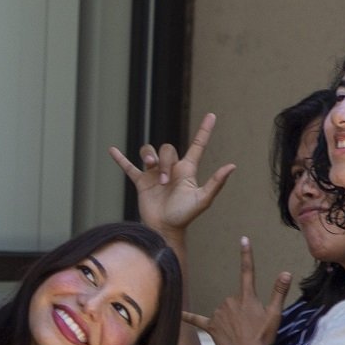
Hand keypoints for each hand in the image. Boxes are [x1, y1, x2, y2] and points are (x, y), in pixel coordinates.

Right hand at [110, 112, 236, 237]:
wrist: (164, 229)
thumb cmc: (185, 216)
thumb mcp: (202, 199)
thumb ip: (215, 183)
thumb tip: (232, 166)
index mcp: (187, 170)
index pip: (197, 145)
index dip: (205, 130)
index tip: (212, 115)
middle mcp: (171, 168)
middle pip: (167, 148)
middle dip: (164, 160)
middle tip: (163, 181)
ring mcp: (154, 174)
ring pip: (149, 151)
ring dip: (148, 156)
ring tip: (149, 166)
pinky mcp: (141, 182)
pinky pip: (129, 167)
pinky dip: (120, 159)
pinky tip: (112, 150)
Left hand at [184, 237, 291, 344]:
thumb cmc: (263, 337)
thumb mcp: (275, 314)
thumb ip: (279, 292)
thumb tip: (286, 272)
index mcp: (247, 297)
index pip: (248, 271)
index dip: (246, 254)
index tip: (243, 239)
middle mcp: (230, 301)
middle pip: (235, 299)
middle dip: (242, 310)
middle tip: (250, 326)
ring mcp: (219, 313)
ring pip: (224, 310)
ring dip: (230, 319)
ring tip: (240, 334)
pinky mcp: (211, 326)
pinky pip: (197, 319)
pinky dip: (188, 317)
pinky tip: (178, 314)